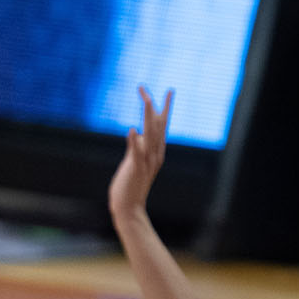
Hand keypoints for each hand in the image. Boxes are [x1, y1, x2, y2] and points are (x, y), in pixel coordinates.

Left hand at [107, 86, 172, 219]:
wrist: (129, 208)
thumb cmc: (130, 186)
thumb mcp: (134, 162)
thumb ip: (137, 147)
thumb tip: (138, 134)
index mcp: (156, 152)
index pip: (162, 126)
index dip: (164, 108)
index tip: (169, 91)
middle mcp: (154, 155)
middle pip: (157, 126)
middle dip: (153, 107)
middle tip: (146, 90)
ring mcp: (146, 162)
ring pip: (149, 135)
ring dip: (147, 117)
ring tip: (146, 100)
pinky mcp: (135, 169)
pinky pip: (135, 153)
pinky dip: (134, 141)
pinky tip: (131, 129)